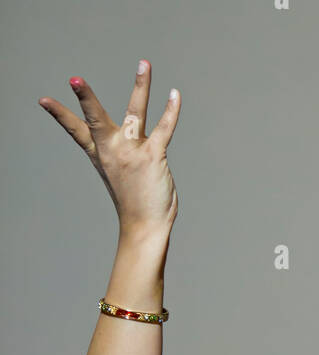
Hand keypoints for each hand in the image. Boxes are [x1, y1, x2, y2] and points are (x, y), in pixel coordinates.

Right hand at [38, 59, 179, 234]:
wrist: (145, 227)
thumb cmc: (135, 201)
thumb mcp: (121, 173)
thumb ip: (124, 151)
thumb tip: (136, 136)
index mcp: (101, 154)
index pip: (77, 131)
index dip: (60, 115)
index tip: (43, 100)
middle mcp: (113, 150)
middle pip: (95, 118)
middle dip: (85, 98)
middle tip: (73, 79)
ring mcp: (132, 152)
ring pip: (135, 112)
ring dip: (140, 86)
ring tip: (144, 63)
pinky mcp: (152, 156)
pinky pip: (164, 129)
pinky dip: (171, 111)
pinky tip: (175, 94)